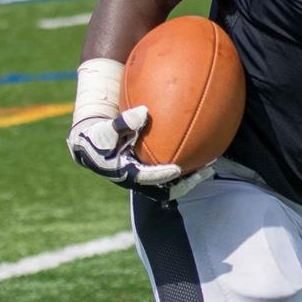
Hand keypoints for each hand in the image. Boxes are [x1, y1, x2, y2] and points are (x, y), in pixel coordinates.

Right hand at [67, 106, 212, 199]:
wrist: (92, 145)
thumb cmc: (100, 135)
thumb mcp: (107, 128)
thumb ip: (123, 122)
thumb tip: (143, 112)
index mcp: (125, 172)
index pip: (147, 177)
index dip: (163, 175)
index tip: (178, 169)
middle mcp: (138, 180)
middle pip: (165, 190)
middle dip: (185, 183)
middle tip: (204, 172)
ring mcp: (145, 180)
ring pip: (171, 187)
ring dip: (189, 180)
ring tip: (208, 169)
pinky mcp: (150, 174)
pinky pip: (170, 178)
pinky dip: (185, 172)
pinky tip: (201, 159)